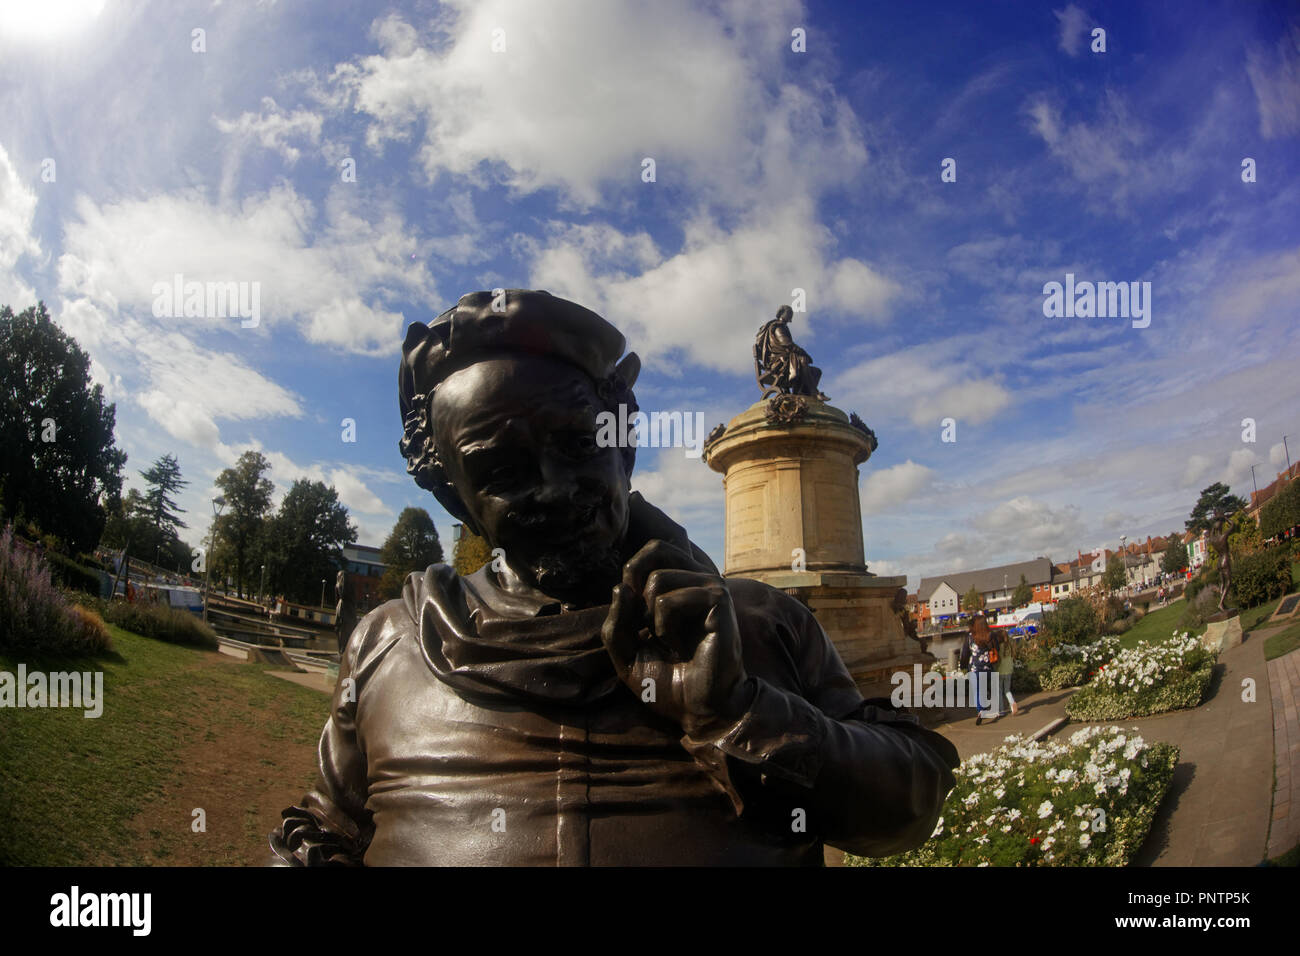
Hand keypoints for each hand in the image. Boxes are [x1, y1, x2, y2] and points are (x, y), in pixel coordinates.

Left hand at [601, 539, 752, 738]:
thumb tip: (622, 587)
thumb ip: (616, 619)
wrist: (698, 709)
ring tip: (670, 642)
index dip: (632, 577)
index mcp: (682, 583)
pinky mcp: (718, 601)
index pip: (653, 549)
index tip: (639, 619)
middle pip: (654, 551)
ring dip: (651, 619)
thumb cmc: (667, 681)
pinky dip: (664, 629)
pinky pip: (668, 601)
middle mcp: (699, 578)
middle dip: (638, 594)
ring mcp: (711, 587)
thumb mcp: (626, 651)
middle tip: (649, 628)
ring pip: (656, 579)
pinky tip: (682, 647)